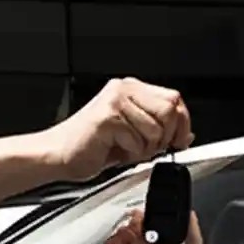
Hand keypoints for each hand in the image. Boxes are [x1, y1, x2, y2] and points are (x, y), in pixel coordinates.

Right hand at [45, 78, 193, 182]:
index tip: (179, 140)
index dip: (182, 122)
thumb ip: (160, 131)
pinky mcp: (107, 117)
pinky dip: (130, 153)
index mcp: (130, 89)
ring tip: (125, 149)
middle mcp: (123, 89)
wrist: (57, 155)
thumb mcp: (133, 136)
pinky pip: (137, 141)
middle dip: (165, 137)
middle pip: (169, 110)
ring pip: (155, 129)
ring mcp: (115, 101)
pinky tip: (114, 150)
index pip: (173, 98)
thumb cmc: (90, 146)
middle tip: (147, 148)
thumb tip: (186, 135)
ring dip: (145, 148)